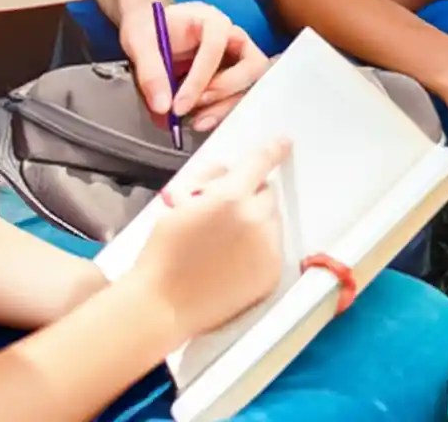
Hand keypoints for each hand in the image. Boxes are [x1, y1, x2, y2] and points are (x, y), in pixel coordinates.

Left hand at [120, 2, 270, 131]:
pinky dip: (220, 113)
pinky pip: (236, 98)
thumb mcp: (139, 43)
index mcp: (212, 21)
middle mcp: (232, 39)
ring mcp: (235, 60)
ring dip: (223, 108)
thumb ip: (150, 72)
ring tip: (194, 122)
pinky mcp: (232, 80)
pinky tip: (198, 121)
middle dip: (224, 92)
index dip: (200, 77)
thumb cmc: (148, 29)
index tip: (178, 104)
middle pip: (250, 65)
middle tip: (196, 112)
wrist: (148, 33)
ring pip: (248, 86)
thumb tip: (163, 106)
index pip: (217, 46)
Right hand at [130, 140, 288, 339]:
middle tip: (223, 213)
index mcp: (231, 197)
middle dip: (248, 197)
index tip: (283, 143)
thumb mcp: (179, 204)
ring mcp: (268, 247)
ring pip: (271, 220)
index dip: (272, 151)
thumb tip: (228, 177)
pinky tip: (232, 261)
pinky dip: (258, 248)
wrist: (164, 303)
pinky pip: (272, 247)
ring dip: (255, 221)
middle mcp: (256, 219)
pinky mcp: (272, 272)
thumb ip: (209, 185)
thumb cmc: (163, 252)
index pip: (260, 163)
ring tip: (225, 242)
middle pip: (266, 193)